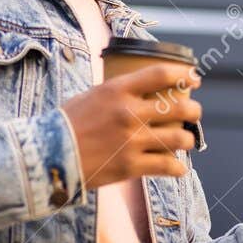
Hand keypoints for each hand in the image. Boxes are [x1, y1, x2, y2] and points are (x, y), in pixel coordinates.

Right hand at [61, 63, 201, 189]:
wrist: (47, 155)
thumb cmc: (66, 123)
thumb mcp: (91, 95)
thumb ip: (117, 92)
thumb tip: (140, 88)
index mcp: (117, 90)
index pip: (161, 74)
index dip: (183, 75)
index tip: (194, 79)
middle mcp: (128, 113)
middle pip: (178, 107)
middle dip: (193, 110)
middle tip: (194, 112)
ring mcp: (131, 141)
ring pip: (178, 138)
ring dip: (187, 139)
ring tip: (184, 140)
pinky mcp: (131, 166)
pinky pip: (167, 167)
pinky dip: (177, 167)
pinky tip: (178, 167)